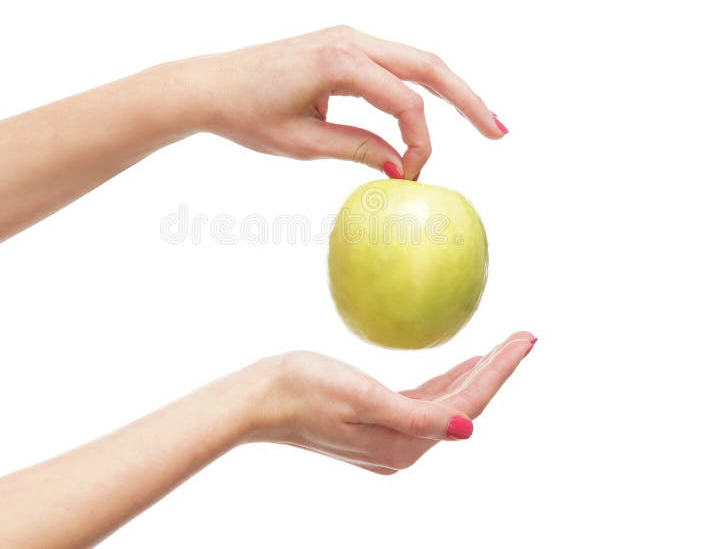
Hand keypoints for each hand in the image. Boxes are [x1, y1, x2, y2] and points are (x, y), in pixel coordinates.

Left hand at [154, 26, 506, 179]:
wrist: (208, 86)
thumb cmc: (246, 114)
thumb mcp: (302, 142)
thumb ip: (357, 148)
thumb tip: (401, 166)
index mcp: (339, 61)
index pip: (405, 102)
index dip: (419, 142)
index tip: (413, 177)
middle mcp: (349, 40)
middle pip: (427, 66)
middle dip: (468, 100)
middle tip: (500, 132)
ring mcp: (346, 38)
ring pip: (415, 62)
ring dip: (449, 90)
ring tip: (483, 120)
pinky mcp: (341, 46)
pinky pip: (391, 65)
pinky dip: (417, 87)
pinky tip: (434, 109)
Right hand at [248, 331, 534, 473]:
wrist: (259, 400)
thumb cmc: (303, 388)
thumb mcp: (361, 398)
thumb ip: (415, 417)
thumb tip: (466, 430)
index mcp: (403, 443)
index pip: (467, 405)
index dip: (500, 372)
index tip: (525, 339)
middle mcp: (402, 447)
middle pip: (463, 405)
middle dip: (496, 370)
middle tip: (524, 336)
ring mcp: (389, 439)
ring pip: (446, 403)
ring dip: (474, 375)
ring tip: (502, 348)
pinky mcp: (376, 426)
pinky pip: (424, 402)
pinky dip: (446, 381)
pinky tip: (457, 366)